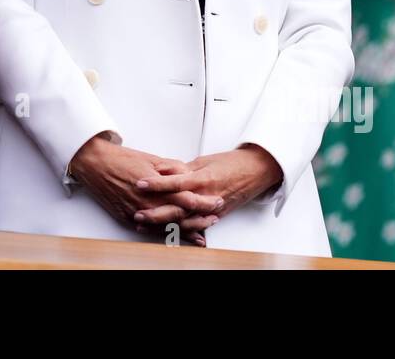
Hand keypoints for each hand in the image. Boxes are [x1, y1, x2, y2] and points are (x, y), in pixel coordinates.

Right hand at [68, 135, 220, 242]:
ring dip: (187, 230)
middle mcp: (148, 202)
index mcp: (157, 186)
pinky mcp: (129, 218)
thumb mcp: (151, 159)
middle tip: (215, 218)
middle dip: (201, 219)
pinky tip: (176, 237)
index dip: (204, 202)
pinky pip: (151, 230)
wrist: (95, 164)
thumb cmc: (121, 159)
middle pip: (181, 217)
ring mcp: (138, 213)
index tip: (217, 201)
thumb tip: (187, 174)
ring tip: (202, 233)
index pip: (187, 198)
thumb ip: (171, 169)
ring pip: (168, 227)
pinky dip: (166, 235)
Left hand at [133, 146, 283, 229]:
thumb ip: (183, 168)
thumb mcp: (204, 161)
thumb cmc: (232, 163)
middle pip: (178, 208)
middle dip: (155, 213)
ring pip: (185, 221)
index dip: (157, 184)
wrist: (257, 171)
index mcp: (204, 179)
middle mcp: (206, 196)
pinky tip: (168, 234)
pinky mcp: (217, 216)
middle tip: (136, 213)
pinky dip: (182, 232)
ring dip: (164, 225)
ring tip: (145, 225)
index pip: (176, 183)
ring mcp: (211, 209)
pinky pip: (197, 226)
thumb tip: (162, 170)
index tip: (140, 183)